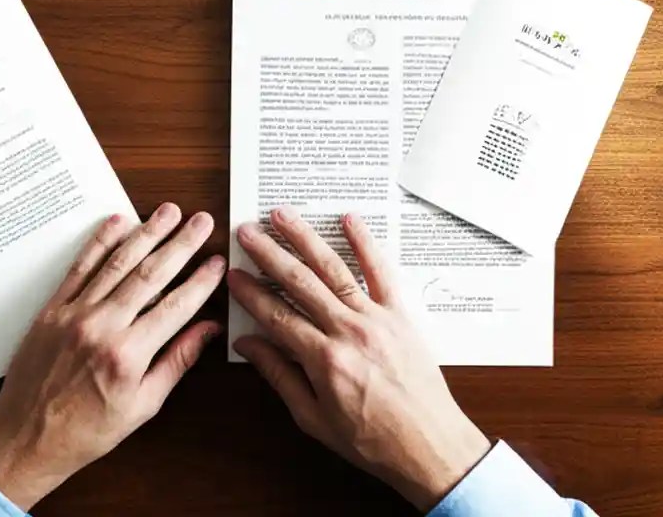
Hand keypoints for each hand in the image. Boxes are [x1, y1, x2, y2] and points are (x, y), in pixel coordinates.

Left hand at [0, 204, 224, 510]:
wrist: (24, 438)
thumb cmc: (85, 432)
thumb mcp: (142, 406)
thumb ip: (176, 362)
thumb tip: (207, 331)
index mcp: (127, 356)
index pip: (176, 307)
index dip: (200, 282)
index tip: (217, 262)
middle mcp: (101, 328)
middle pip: (150, 275)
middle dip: (181, 244)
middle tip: (202, 221)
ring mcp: (73, 315)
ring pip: (117, 264)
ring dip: (146, 233)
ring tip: (168, 212)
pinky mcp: (52, 310)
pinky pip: (79, 268)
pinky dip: (100, 243)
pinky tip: (118, 223)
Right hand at [228, 207, 490, 511]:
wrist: (430, 447)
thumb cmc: (372, 441)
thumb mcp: (314, 418)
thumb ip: (280, 376)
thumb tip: (249, 344)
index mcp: (323, 360)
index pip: (276, 315)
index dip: (250, 294)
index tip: (232, 275)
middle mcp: (348, 331)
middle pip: (299, 283)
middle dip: (268, 254)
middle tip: (246, 231)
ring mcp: (376, 319)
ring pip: (333, 269)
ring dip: (305, 239)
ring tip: (282, 215)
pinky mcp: (401, 315)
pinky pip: (382, 272)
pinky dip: (365, 243)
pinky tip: (349, 220)